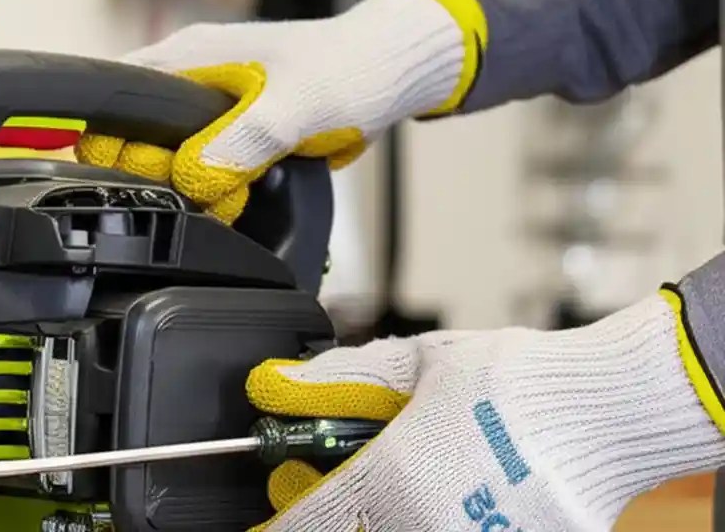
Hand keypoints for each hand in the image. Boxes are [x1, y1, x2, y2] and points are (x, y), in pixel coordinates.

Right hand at [77, 0, 483, 221]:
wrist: (393, 73)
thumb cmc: (351, 67)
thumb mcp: (294, 105)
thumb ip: (242, 140)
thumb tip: (194, 175)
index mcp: (189, 57)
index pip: (116, 98)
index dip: (117, 140)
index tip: (144, 172)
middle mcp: (191, 79)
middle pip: (137, 137)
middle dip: (159, 172)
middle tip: (202, 187)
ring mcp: (212, 109)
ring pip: (171, 159)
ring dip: (192, 186)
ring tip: (231, 192)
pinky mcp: (236, 133)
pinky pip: (206, 170)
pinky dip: (218, 191)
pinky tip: (242, 196)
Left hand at [246, 290, 724, 530]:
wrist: (605, 409)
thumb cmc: (513, 382)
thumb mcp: (414, 364)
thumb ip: (336, 382)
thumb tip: (276, 385)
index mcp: (392, 482)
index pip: (308, 525)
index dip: (281, 523)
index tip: (276, 512)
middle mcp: (423, 529)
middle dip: (332, 516)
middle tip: (347, 477)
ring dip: (381, 516)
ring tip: (408, 475)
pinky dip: (427, 519)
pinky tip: (448, 490)